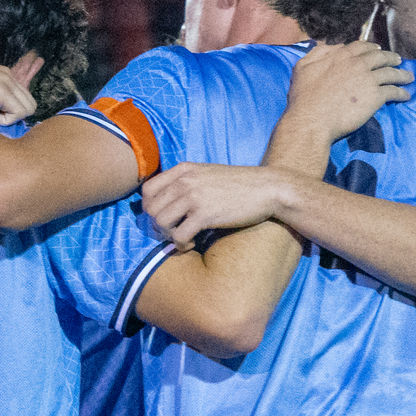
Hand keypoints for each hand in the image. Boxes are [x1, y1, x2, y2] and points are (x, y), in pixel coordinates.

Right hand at [0, 54, 42, 125]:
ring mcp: (6, 81)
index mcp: (2, 73)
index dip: (11, 111)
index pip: (23, 97)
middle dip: (13, 115)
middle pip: (30, 104)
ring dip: (9, 118)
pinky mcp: (1, 91)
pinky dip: (4, 120)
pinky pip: (19, 114)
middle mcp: (7, 74)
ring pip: (29, 109)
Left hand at [140, 164, 294, 246]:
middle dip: (158, 226)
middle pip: (151, 209)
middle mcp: (185, 181)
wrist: (267, 188)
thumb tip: (167, 201)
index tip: (164, 218)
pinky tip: (192, 244)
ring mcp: (194, 197)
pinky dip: (181, 245)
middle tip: (173, 232)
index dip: (150, 209)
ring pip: (160, 223)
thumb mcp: (208, 174)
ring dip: (168, 236)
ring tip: (183, 238)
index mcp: (183, 170)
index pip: (147, 190)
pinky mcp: (204, 215)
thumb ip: (186, 182)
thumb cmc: (239, 185)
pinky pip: (178, 236)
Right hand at [273, 42, 409, 156]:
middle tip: (398, 60)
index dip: (371, 47)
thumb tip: (333, 47)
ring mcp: (368, 80)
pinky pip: (393, 92)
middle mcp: (357, 64)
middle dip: (391, 57)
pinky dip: (401, 92)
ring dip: (402, 74)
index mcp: (341, 56)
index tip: (377, 50)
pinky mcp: (375, 97)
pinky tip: (406, 95)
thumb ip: (317, 53)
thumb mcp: (302, 67)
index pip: (361, 46)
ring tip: (409, 77)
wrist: (312, 120)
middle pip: (380, 57)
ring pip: (391, 73)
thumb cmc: (303, 97)